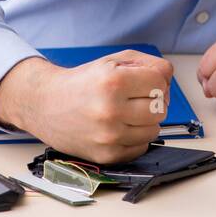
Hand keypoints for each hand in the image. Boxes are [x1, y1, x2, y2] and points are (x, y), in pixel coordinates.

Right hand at [0, 49, 172, 163]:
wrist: (46, 104)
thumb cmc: (83, 82)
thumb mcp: (113, 61)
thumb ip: (147, 64)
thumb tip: (169, 80)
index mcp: (113, 82)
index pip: (161, 81)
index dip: (156, 79)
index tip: (143, 81)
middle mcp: (111, 110)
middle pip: (161, 108)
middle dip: (153, 101)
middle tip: (135, 98)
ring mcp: (109, 136)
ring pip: (154, 130)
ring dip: (145, 121)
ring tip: (126, 113)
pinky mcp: (107, 155)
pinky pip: (142, 147)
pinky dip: (136, 138)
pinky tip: (119, 127)